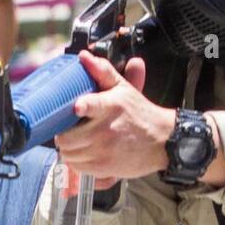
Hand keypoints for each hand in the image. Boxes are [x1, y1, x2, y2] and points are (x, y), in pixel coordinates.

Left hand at [55, 50, 173, 186]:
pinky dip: (77, 162)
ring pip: (69, 155)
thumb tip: (83, 57)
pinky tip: (84, 154)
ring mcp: (104, 152)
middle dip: (63, 134)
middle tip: (68, 130)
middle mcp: (106, 130)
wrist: (161, 141)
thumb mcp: (123, 89)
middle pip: (66, 138)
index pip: (91, 105)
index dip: (81, 107)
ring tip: (76, 142)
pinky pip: (78, 168)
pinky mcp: (105, 168)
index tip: (77, 107)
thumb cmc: (139, 114)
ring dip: (68, 149)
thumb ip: (102, 72)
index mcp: (110, 106)